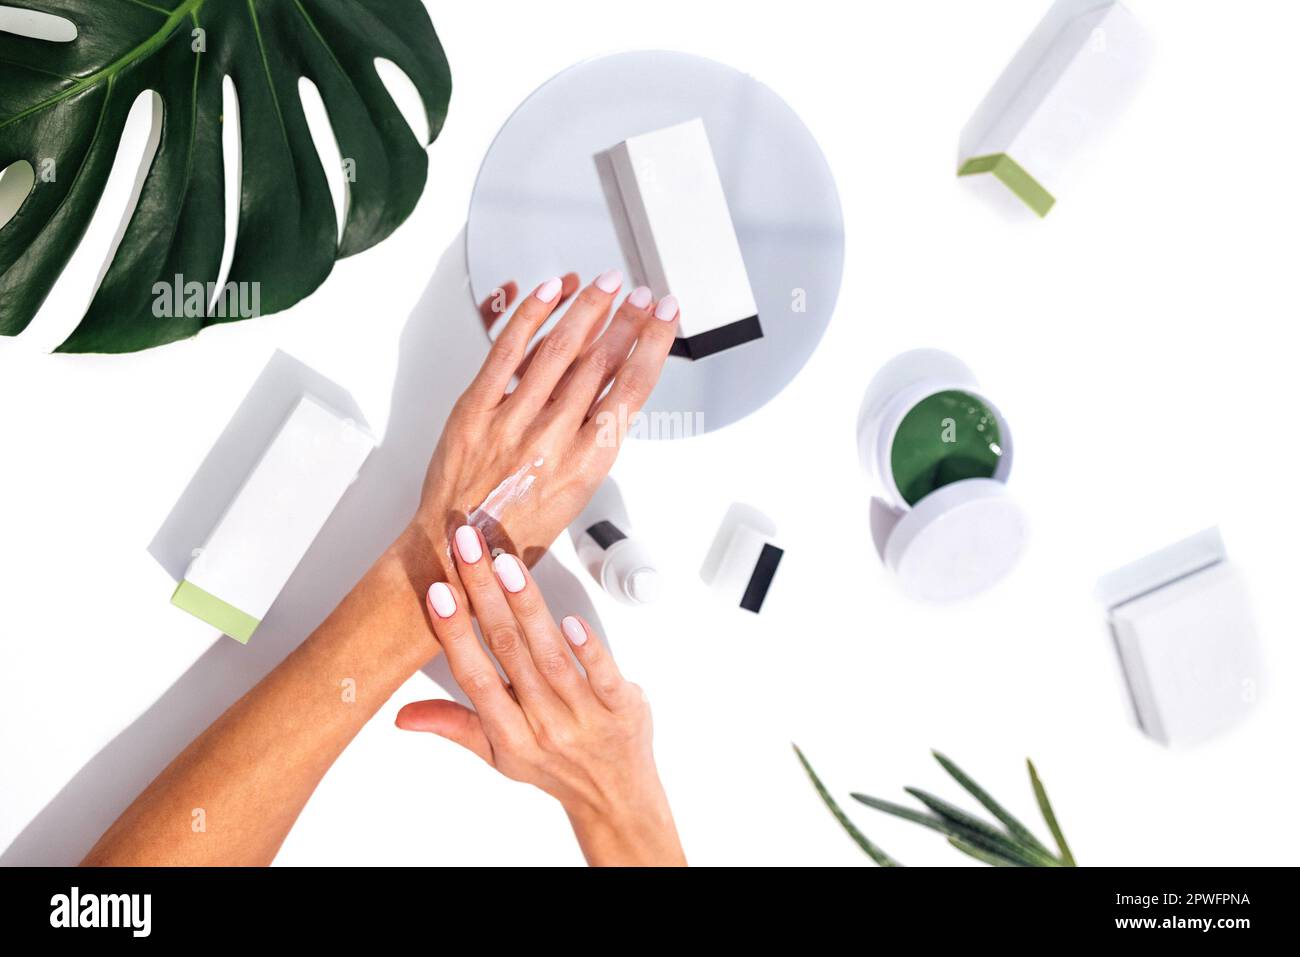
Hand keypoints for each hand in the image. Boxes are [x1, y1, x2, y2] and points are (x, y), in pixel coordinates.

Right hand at [396, 525, 685, 866]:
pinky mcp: (623, 706)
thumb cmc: (555, 767)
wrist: (617, 797)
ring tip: (505, 563)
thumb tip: (402, 716)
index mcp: (509, 734)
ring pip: (550, 655)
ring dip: (526, 606)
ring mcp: (585, 716)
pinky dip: (587, 648)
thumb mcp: (499, 754)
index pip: (474, 677)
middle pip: (508, 651)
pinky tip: (569, 618)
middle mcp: (544, 725)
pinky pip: (603, 675)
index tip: (438, 592)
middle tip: (468, 546)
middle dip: (484, 594)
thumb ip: (454, 725)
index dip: (454, 634)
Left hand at [399, 269, 678, 568]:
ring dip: (588, 310)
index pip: (631, 390)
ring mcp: (511, 423)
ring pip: (559, 351)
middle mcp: (552, 440)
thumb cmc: (519, 527)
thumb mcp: (577, 492)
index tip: (667, 318)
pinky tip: (550, 293)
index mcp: (586, 463)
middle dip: (627, 319)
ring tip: (607, 284)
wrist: (460, 548)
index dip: (654, 345)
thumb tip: (612, 390)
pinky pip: (506, 352)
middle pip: (600, 362)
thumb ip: (594, 440)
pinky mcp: (474, 411)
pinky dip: (530, 317)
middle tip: (643, 294)